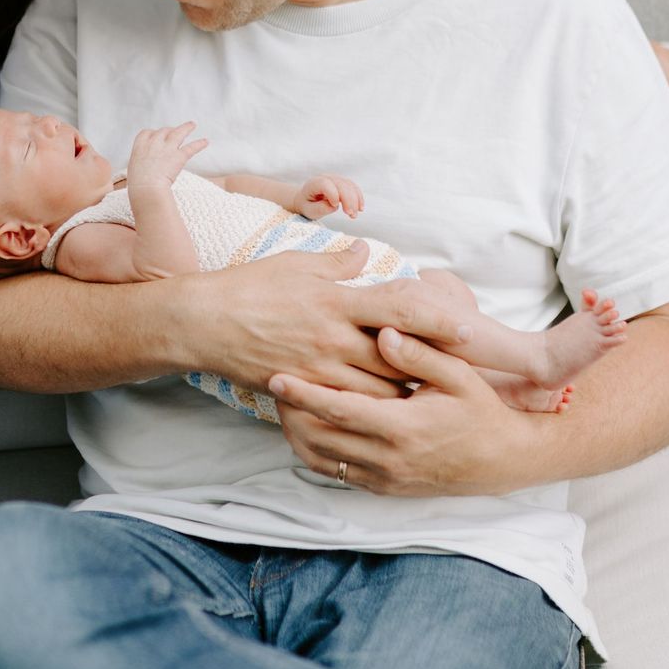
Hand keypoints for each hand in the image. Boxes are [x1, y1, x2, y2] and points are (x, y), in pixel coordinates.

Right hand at [128, 121, 208, 192]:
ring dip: (187, 128)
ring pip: (179, 132)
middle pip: (164, 131)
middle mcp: (154, 142)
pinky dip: (200, 144)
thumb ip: (142, 160)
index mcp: (140, 144)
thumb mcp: (134, 166)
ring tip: (192, 125)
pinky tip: (206, 142)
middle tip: (175, 131)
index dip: (154, 133)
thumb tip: (146, 164)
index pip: (148, 132)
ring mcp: (167, 148)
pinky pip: (191, 147)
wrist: (146, 187)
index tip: (157, 135)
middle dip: (170, 130)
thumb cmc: (138, 182)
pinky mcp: (179, 156)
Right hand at [189, 254, 478, 399]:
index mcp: (337, 300)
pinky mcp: (302, 389)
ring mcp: (318, 368)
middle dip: (430, 369)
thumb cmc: (249, 286)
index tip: (467, 330)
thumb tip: (366, 252)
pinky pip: (344, 407)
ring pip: (376, 391)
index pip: (400, 309)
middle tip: (462, 376)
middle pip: (398, 359)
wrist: (202, 322)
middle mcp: (334, 337)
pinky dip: (368, 412)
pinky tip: (383, 417)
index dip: (438, 321)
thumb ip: (337, 263)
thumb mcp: (295, 263)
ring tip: (430, 401)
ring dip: (403, 396)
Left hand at [269, 328, 537, 496]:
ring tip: (285, 404)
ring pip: (322, 459)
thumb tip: (385, 333)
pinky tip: (308, 428)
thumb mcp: (459, 376)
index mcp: (404, 426)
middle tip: (274, 383)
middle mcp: (389, 457)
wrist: (503, 460)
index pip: (340, 410)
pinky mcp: (384, 488)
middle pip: (320, 437)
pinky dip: (315, 452)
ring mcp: (384, 477)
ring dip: (297, 433)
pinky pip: (336, 474)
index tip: (277, 377)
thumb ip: (420, 355)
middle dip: (291, 411)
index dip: (304, 394)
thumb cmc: (481, 411)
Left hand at [295, 172, 364, 220]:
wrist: (307, 199)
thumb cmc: (307, 205)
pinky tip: (360, 208)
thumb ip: (319, 208)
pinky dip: (358, 197)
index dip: (333, 193)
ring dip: (355, 200)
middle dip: (348, 199)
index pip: (325, 184)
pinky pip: (353, 187)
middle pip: (341, 184)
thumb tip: (334, 206)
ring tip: (354, 215)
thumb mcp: (309, 210)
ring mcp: (335, 178)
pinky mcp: (343, 182)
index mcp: (314, 183)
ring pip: (349, 185)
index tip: (336, 206)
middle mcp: (325, 178)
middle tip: (351, 214)